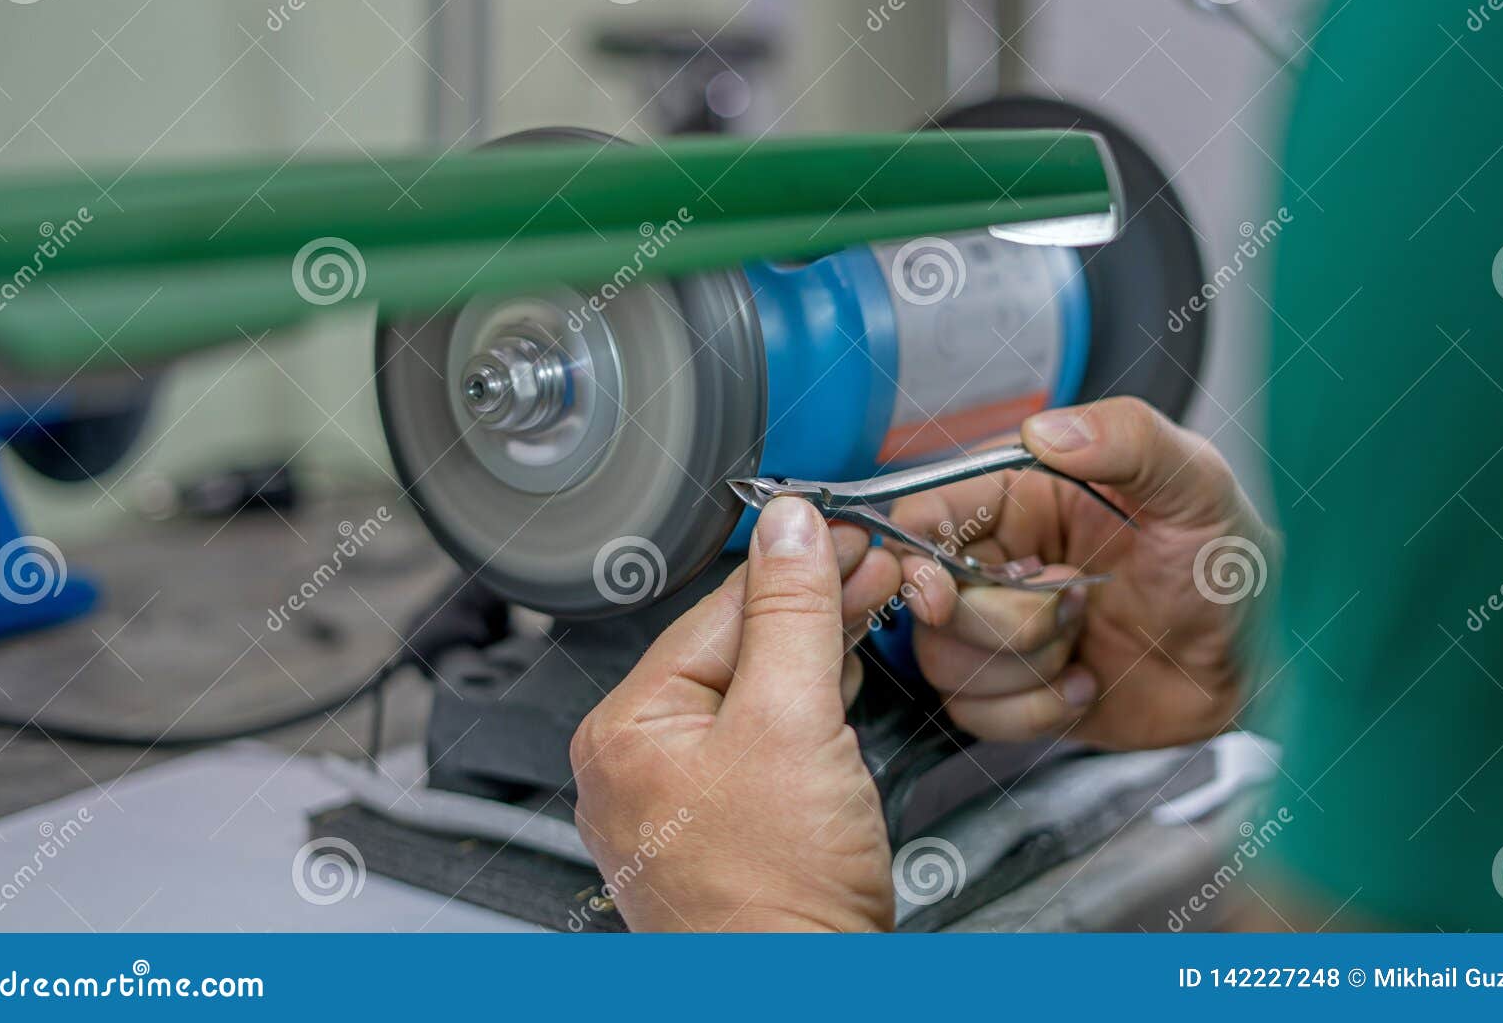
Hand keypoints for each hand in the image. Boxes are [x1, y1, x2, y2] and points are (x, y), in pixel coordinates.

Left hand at [570, 497, 897, 931]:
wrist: (801, 1001)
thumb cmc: (773, 899)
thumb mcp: (788, 722)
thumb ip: (791, 613)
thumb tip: (789, 526)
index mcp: (627, 728)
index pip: (719, 612)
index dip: (794, 564)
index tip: (848, 532)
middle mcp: (640, 763)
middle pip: (736, 650)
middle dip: (812, 604)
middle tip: (875, 567)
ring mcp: (682, 801)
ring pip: (755, 694)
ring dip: (817, 647)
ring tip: (869, 605)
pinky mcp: (727, 830)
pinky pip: (764, 743)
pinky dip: (809, 706)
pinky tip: (842, 683)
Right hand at [888, 396, 1270, 748]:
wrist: (1262, 670)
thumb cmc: (1233, 567)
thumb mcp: (1199, 485)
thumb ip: (1130, 437)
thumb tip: (1047, 429)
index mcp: (1023, 492)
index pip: (924, 514)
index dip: (915, 555)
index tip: (939, 591)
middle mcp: (1000, 559)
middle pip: (930, 600)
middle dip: (1006, 619)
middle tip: (1076, 602)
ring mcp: (1003, 630)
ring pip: (945, 662)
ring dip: (1024, 666)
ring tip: (1087, 641)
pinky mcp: (1015, 693)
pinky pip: (977, 716)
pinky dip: (1036, 711)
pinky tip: (1086, 683)